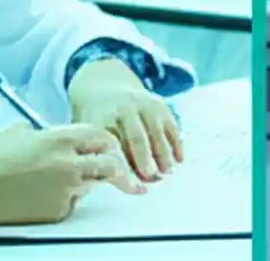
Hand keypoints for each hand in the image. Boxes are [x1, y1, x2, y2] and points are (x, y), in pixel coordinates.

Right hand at [0, 123, 144, 225]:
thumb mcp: (21, 134)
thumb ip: (47, 135)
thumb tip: (60, 139)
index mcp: (60, 137)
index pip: (103, 137)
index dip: (110, 145)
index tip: (115, 152)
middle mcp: (68, 162)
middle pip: (111, 165)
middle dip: (120, 172)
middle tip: (130, 181)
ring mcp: (64, 189)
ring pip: (91, 186)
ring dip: (84, 184)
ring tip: (48, 182)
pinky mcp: (56, 211)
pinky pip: (70, 205)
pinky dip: (61, 202)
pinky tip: (34, 197)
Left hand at [69, 58, 183, 182]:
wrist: (105, 87)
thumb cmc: (97, 120)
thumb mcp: (91, 132)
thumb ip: (103, 154)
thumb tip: (123, 183)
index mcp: (102, 118)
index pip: (113, 144)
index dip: (121, 164)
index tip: (128, 182)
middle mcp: (124, 108)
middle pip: (136, 135)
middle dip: (144, 158)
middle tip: (151, 177)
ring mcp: (144, 104)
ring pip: (156, 130)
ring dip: (164, 153)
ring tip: (168, 172)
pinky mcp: (160, 105)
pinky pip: (170, 125)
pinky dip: (176, 143)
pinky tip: (179, 160)